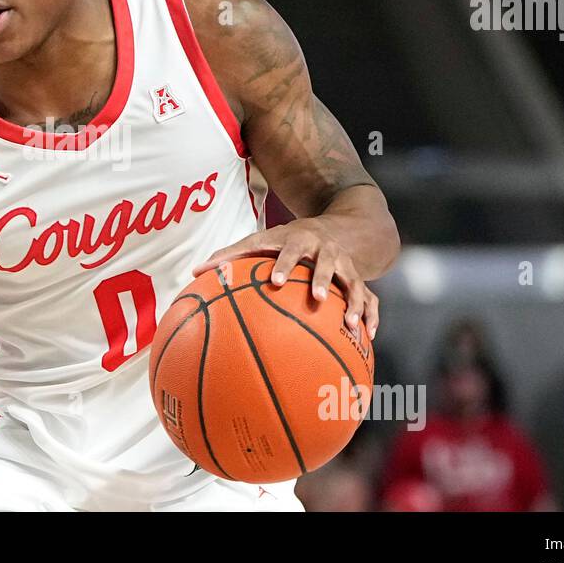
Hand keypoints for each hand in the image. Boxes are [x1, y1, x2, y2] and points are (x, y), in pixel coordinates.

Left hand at [192, 218, 380, 339]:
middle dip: (322, 280)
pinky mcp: (359, 277)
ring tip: (351, 324)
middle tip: (317, 298)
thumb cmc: (289, 240)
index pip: (289, 251)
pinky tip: (366, 336)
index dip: (284, 264)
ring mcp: (345, 264)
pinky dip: (370, 315)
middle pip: (326, 264)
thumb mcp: (264, 240)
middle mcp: (324, 250)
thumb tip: (193, 273)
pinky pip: (370, 297)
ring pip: (354, 282)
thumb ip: (232, 255)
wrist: (340, 226)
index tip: (276, 281)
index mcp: (297, 240)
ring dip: (354, 301)